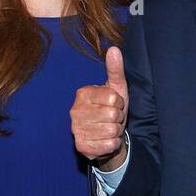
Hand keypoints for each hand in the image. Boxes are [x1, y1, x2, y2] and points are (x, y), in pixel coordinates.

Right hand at [70, 46, 128, 169]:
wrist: (106, 136)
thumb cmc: (112, 109)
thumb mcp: (116, 89)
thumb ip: (115, 70)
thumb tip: (114, 49)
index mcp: (83, 94)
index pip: (113, 98)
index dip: (119, 103)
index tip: (114, 105)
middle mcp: (75, 111)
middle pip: (113, 114)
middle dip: (118, 118)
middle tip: (112, 119)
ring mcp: (76, 130)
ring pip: (112, 130)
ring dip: (116, 132)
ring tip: (109, 129)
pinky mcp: (81, 146)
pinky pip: (109, 145)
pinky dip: (112, 144)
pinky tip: (105, 140)